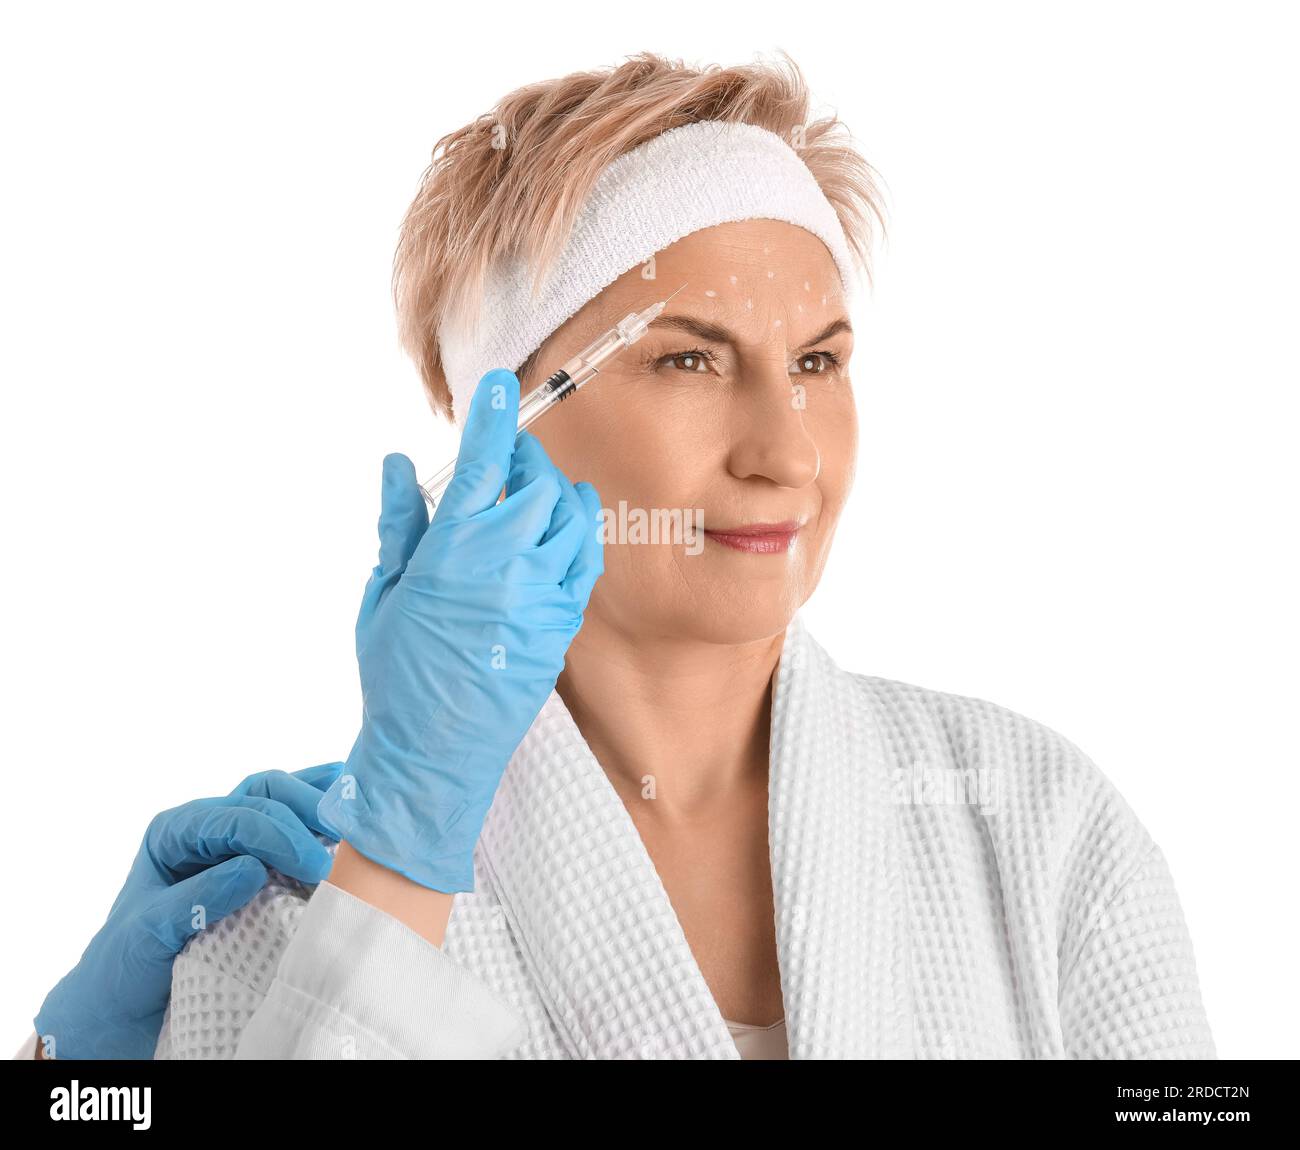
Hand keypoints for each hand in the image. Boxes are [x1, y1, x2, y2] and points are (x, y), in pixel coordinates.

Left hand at [33, 762, 340, 1058]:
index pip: (234, 817)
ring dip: (318, 805)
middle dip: (302, 813)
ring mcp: (235, 839)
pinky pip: (294, 818)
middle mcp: (207, 826)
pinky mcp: (261, 856)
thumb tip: (253, 868)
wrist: (126, 999)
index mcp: (174, 833)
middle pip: (264, 793)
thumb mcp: (147, 935)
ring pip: (283, 796)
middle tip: (333, 852)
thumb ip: (194, 899)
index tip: (312, 866)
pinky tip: (349, 814)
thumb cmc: (128, 966)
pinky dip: (323, 809)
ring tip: (350, 828)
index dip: (277, 834)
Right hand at [317, 368, 602, 892]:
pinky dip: (575, 530)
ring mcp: (541, 596)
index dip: (493, 418)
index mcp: (451, 554)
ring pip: (570, 515)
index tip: (502, 385)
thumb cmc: (396, 675)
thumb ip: (399, 523)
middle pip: (536, 483)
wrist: (434, 753)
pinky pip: (585, 558)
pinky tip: (557, 527)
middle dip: (522, 458)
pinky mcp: (563, 623)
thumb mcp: (382, 594)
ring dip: (553, 490)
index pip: (481, 466)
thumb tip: (400, 464)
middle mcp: (505, 567)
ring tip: (531, 489)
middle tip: (504, 457)